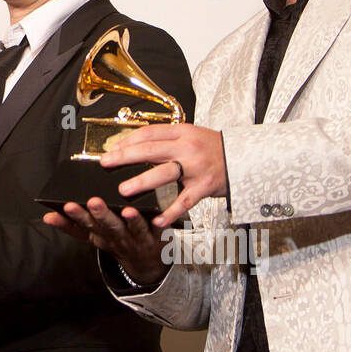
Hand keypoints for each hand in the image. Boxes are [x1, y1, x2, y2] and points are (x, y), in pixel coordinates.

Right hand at [43, 198, 168, 285]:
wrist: (146, 264)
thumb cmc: (116, 241)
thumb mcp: (91, 237)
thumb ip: (69, 226)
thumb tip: (46, 217)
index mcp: (100, 235)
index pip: (85, 225)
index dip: (75, 217)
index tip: (66, 205)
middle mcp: (118, 237)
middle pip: (109, 226)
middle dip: (100, 214)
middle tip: (93, 201)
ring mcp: (138, 238)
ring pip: (134, 228)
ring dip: (131, 220)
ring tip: (127, 210)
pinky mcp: (158, 235)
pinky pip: (159, 229)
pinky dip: (158, 223)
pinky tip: (157, 214)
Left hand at [98, 123, 226, 227]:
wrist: (244, 158)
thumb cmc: (212, 148)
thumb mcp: (190, 136)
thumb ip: (166, 140)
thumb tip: (135, 146)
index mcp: (182, 132)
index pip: (150, 133)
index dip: (128, 140)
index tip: (111, 148)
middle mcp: (187, 147)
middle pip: (151, 150)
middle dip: (126, 156)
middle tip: (106, 163)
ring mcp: (196, 167)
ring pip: (165, 173)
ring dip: (143, 181)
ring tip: (123, 189)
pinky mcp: (204, 186)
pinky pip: (184, 200)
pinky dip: (171, 211)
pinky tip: (157, 219)